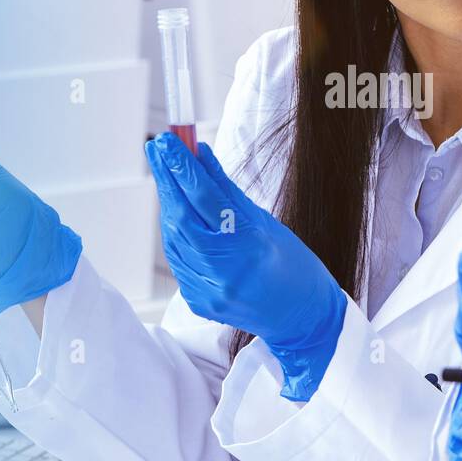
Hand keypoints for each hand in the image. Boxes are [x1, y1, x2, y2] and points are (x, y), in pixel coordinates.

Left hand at [145, 132, 346, 401]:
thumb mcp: (266, 223)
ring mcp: (209, 292)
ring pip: (174, 239)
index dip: (183, 167)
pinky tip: (177, 212)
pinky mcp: (199, 303)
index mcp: (248, 247)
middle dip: (167, 179)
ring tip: (167, 174)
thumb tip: (201, 156)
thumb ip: (228, 192)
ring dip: (169, 204)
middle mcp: (224, 272)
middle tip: (158, 149)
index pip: (205, 199)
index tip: (169, 141)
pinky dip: (175, 233)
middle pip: (181, 217)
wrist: (303, 319)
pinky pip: (179, 260)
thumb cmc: (294, 266)